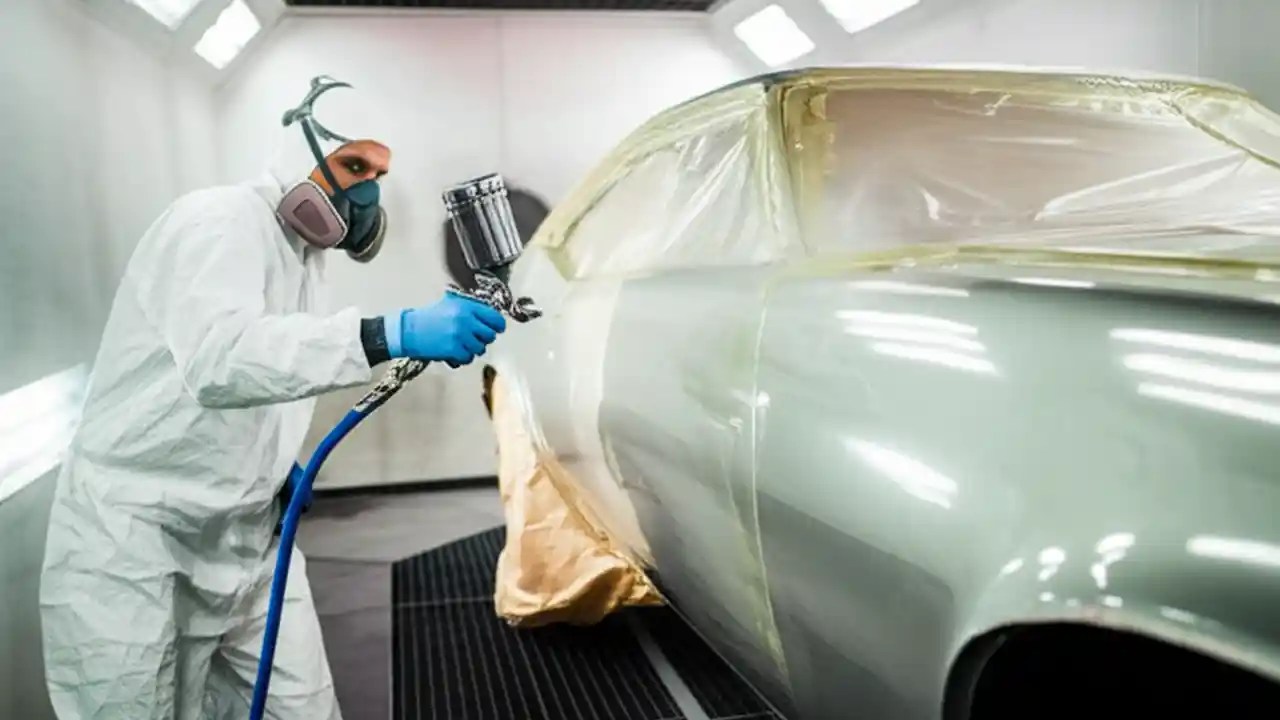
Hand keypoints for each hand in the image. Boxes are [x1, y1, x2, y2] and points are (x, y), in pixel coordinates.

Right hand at [387, 292, 505, 364]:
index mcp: (467, 306)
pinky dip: (462, 358)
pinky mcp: (453, 349)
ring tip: (460, 345)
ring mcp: (460, 335)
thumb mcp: (450, 304)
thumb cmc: (428, 318)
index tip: (496, 329)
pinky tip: (454, 353)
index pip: (495, 318)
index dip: (497, 326)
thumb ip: (470, 308)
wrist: (409, 330)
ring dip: (472, 350)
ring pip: (480, 349)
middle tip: (473, 338)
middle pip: (489, 336)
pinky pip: (468, 358)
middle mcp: (466, 319)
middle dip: (483, 339)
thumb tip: (490, 316)